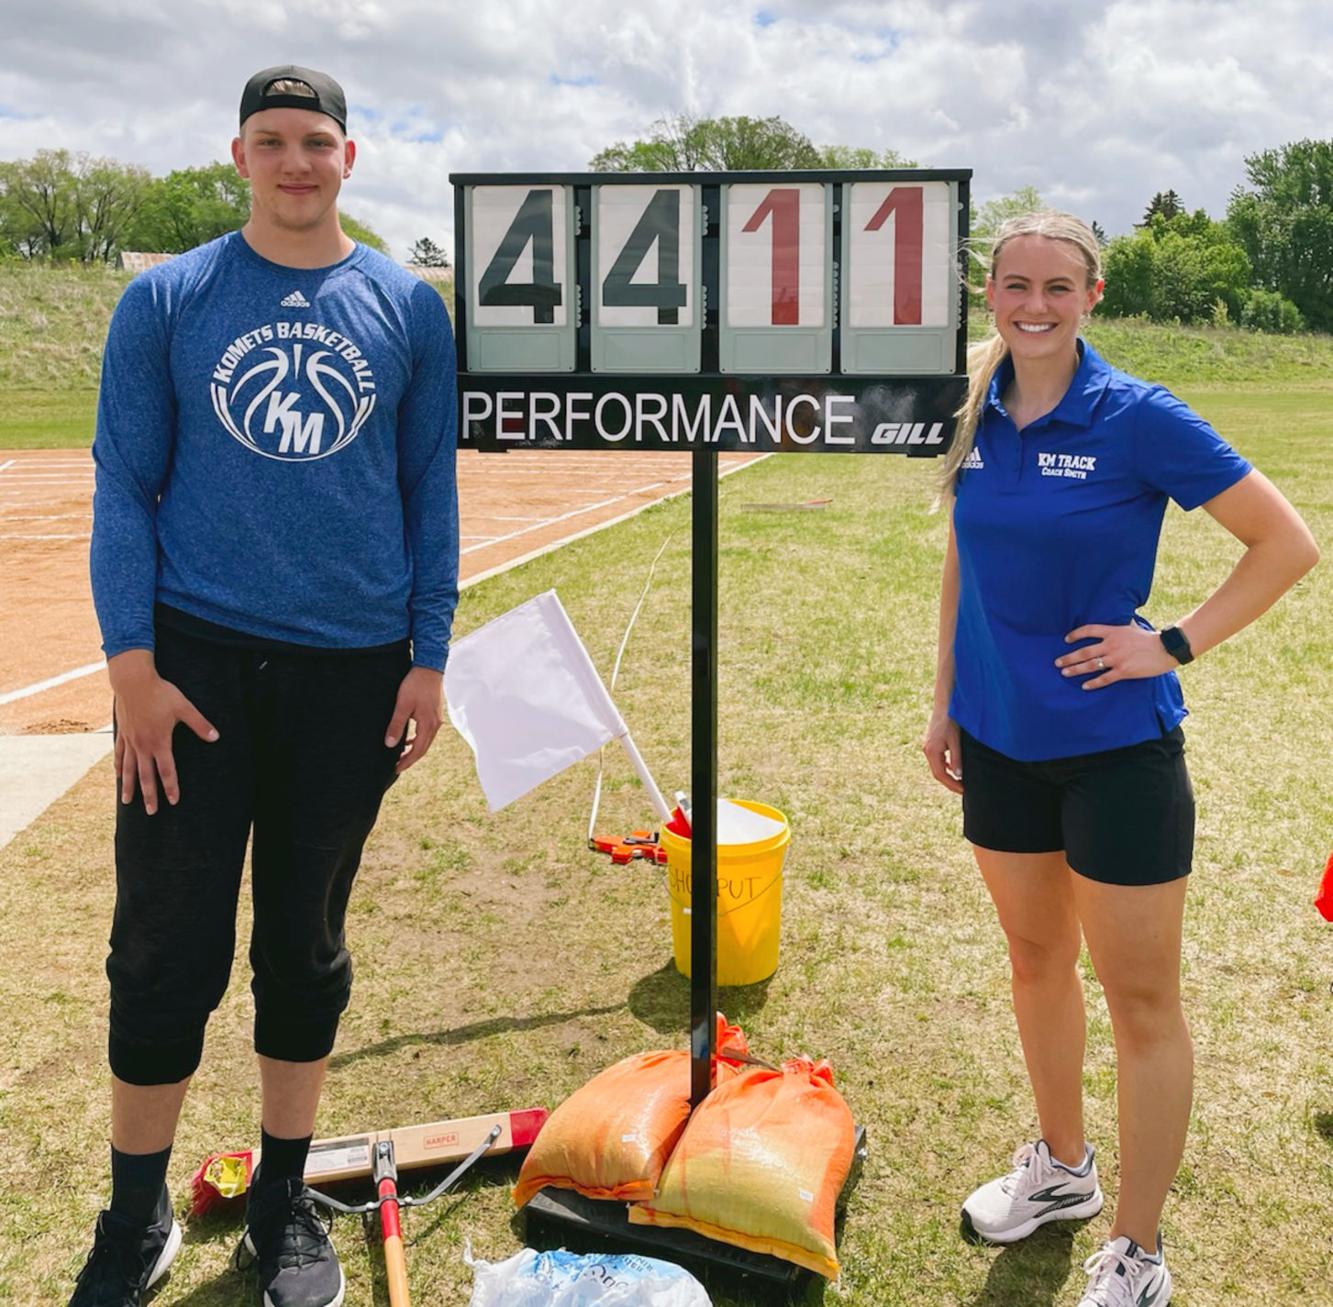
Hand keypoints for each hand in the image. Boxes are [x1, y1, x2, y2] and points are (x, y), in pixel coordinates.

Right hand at [109, 650, 218, 813]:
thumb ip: (200, 724)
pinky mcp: (122, 733)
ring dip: (130, 786)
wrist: (133, 681)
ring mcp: (130, 740)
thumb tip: (216, 737)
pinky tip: (119, 777)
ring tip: (128, 802)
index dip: (171, 787)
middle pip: (147, 776)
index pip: (167, 771)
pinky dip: (120, 767)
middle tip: (152, 812)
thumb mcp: (184, 708)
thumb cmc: (161, 693)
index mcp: (160, 742)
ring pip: (130, 769)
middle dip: (150, 795)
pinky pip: (120, 755)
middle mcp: (143, 745)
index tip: (173, 801)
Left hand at [385, 666, 443, 772]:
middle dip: (411, 759)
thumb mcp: (403, 705)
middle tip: (397, 767)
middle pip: (423, 748)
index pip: (418, 750)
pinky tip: (408, 739)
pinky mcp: (434, 714)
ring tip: (401, 756)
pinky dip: (417, 739)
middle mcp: (435, 725)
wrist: (429, 668)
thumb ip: (396, 725)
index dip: (407, 761)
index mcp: (428, 725)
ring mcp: (436, 719)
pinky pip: (426, 733)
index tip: (396, 769)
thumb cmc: (415, 685)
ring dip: (414, 750)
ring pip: (425, 741)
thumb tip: (389, 744)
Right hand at [922, 710, 962, 793]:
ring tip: (960, 782)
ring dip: (947, 775)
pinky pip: (938, 760)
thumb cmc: (951, 721)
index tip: (963, 790)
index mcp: (932, 751)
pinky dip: (946, 766)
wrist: (945, 705)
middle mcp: (927, 751)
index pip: (940, 774)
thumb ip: (956, 759)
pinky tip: (954, 768)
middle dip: (950, 782)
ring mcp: (928, 747)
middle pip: (937, 773)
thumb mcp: (956, 741)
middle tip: (963, 789)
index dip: (952, 784)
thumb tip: (958, 775)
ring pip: (937, 767)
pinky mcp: (931, 743)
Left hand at [1056, 622, 1179, 689]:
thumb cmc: (1149, 638)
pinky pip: (1104, 678)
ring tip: (1065, 673)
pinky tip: (1084, 686)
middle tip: (1057, 663)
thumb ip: (1120, 628)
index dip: (1075, 634)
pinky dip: (1093, 683)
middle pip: (1084, 651)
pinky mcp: (1123, 671)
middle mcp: (1111, 644)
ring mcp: (1117, 658)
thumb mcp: (1132, 627)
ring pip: (1090, 665)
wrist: (1165, 649)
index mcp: (1113, 631)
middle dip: (1069, 658)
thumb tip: (1117, 623)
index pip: (1089, 630)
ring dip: (1075, 670)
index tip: (1066, 639)